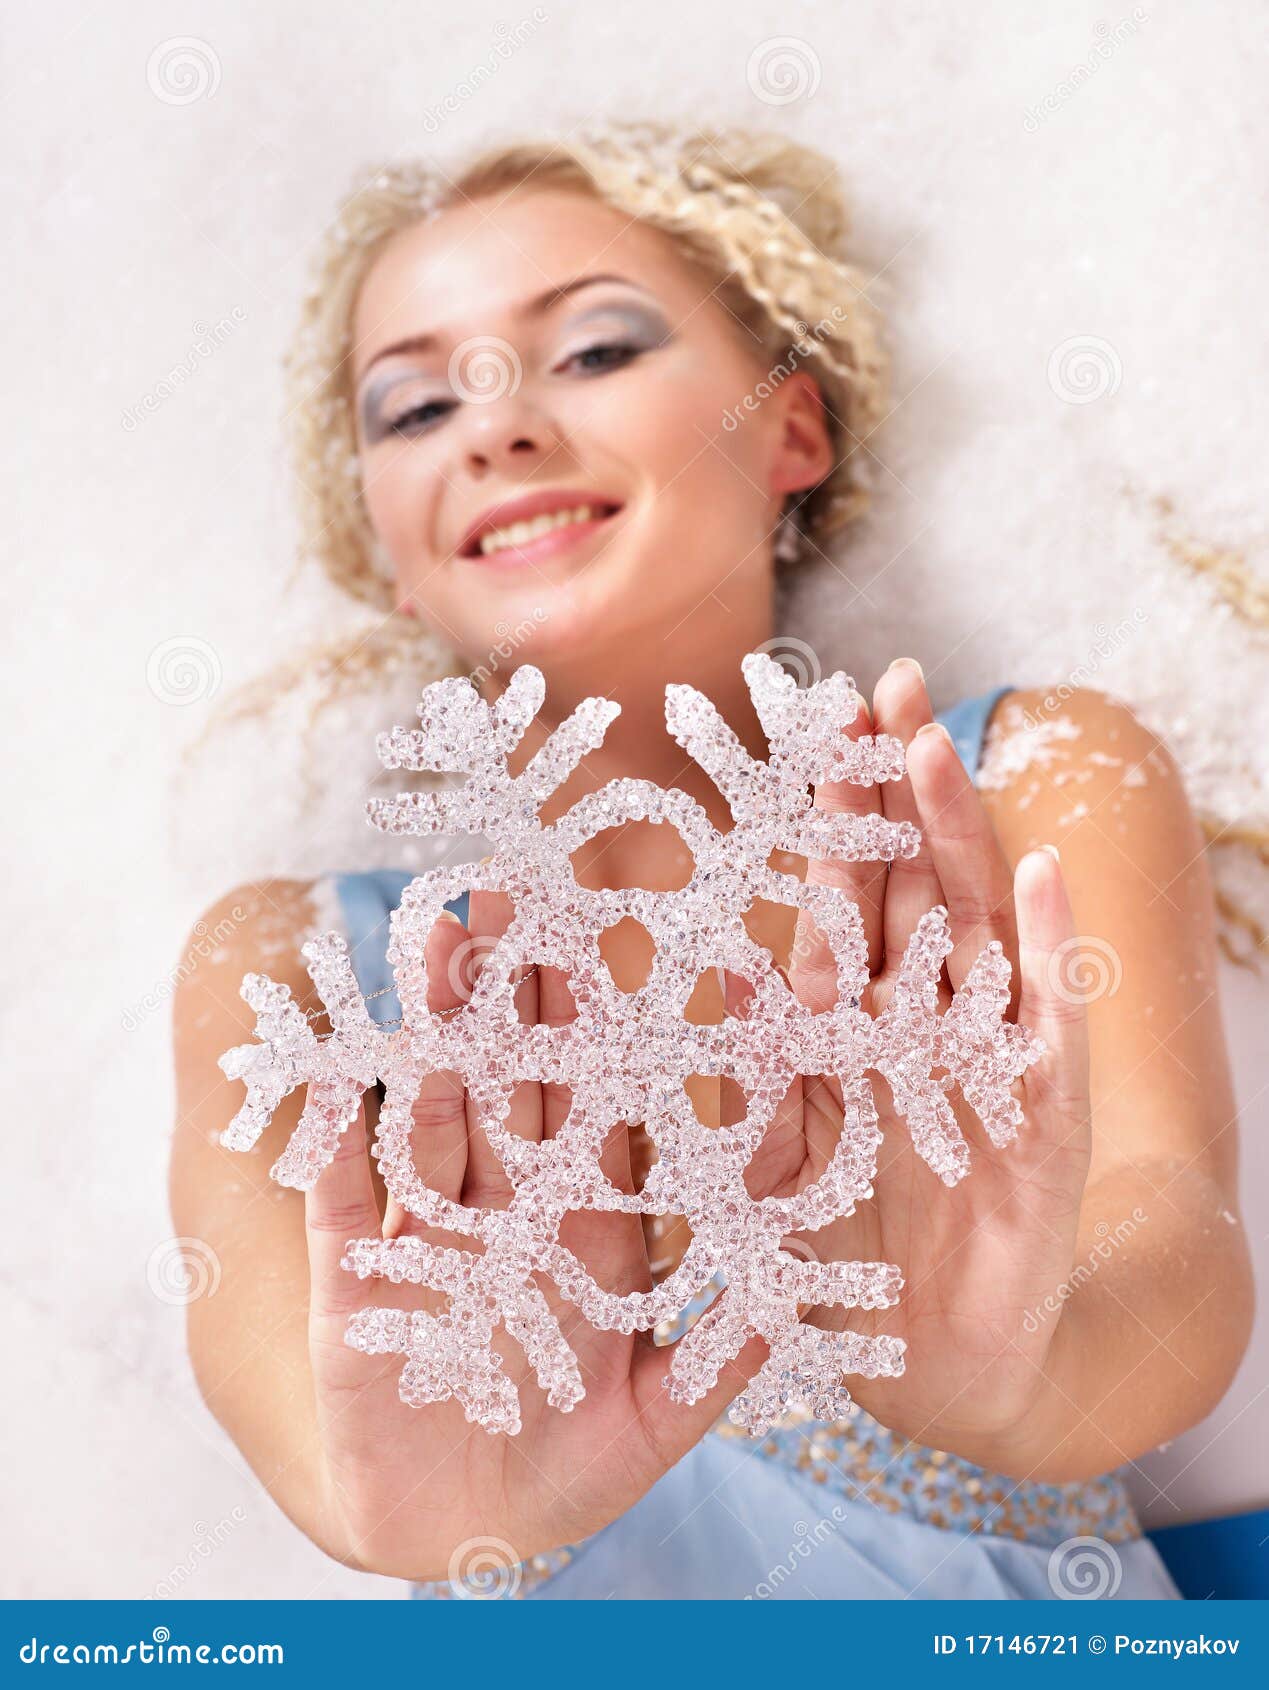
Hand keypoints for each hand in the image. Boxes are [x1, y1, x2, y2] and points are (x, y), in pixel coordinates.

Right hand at [302, 891, 765, 1583]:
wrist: (462, 1544)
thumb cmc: (571, 1472)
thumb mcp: (663, 1418)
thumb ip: (723, 1350)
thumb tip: (792, 1278)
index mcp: (587, 1226)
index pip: (595, 1103)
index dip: (601, 1024)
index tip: (607, 939)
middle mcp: (510, 1212)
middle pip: (513, 1080)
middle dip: (515, 986)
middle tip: (518, 886)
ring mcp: (431, 1238)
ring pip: (435, 1113)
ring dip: (436, 1029)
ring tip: (439, 938)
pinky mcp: (355, 1286)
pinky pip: (345, 1201)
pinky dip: (340, 1141)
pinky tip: (343, 1070)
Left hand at [739, 658, 1092, 1465]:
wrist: (935, 1368)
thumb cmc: (848, 1256)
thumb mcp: (776, 1166)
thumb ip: (757, 1070)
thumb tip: (727, 958)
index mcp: (855, 1024)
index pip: (844, 896)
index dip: (830, 815)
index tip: (810, 727)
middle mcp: (924, 1022)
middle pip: (910, 884)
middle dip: (893, 791)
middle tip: (880, 688)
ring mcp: (987, 1060)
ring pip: (973, 929)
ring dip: (957, 839)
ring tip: (933, 750)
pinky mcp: (1040, 1119)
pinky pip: (1044, 1026)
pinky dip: (1044, 954)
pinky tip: (1037, 877)